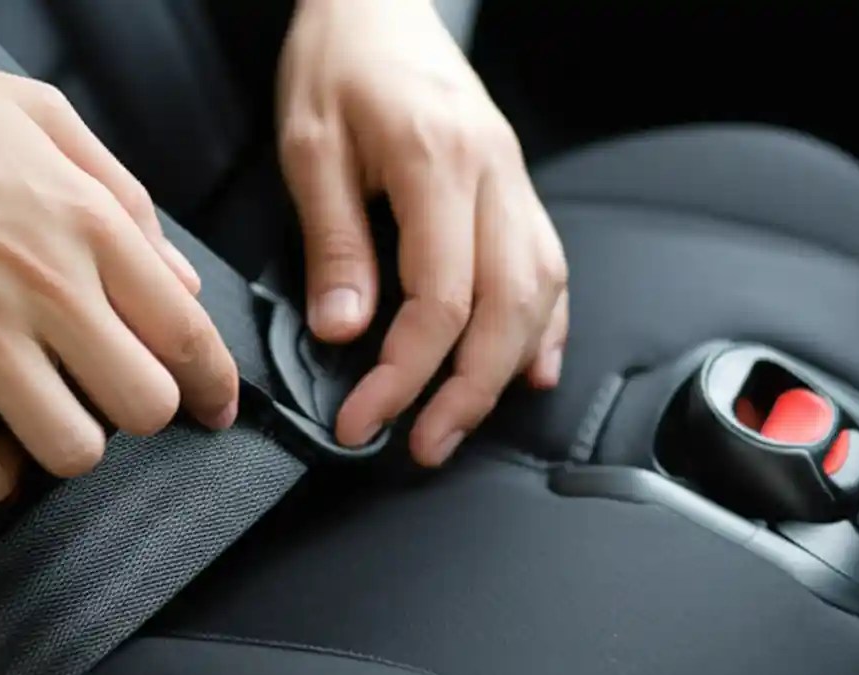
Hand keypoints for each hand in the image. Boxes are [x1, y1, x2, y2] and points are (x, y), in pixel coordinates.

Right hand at [0, 29, 237, 505]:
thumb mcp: (40, 114)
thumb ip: (123, 196)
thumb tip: (178, 280)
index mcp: (86, 222)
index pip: (186, 333)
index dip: (215, 384)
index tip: (214, 407)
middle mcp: (42, 285)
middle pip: (145, 404)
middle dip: (141, 410)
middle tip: (109, 390)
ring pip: (70, 447)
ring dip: (68, 443)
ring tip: (46, 414)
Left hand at [277, 0, 568, 465]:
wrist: (376, 3)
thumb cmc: (337, 64)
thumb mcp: (310, 147)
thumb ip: (335, 242)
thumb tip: (345, 331)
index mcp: (438, 163)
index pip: (442, 298)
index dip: (405, 373)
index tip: (364, 418)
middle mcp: (494, 176)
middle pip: (508, 308)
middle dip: (467, 392)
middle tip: (423, 445)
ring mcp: (514, 181)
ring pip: (541, 293)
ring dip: (506, 369)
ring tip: (464, 422)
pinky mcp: (514, 188)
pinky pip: (549, 267)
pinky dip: (543, 326)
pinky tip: (529, 367)